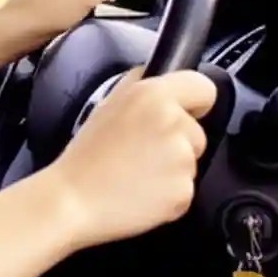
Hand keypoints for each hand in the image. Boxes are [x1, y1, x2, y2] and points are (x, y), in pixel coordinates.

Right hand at [48, 66, 216, 250]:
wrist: (73, 199)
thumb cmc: (85, 156)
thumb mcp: (107, 104)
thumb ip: (140, 85)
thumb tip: (163, 77)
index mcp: (154, 96)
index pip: (204, 87)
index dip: (194, 102)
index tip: (184, 112)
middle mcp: (173, 123)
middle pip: (196, 131)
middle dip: (176, 141)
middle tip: (140, 151)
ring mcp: (182, 159)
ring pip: (190, 161)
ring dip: (170, 169)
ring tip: (135, 172)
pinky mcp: (184, 192)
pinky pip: (185, 189)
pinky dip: (168, 194)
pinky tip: (140, 191)